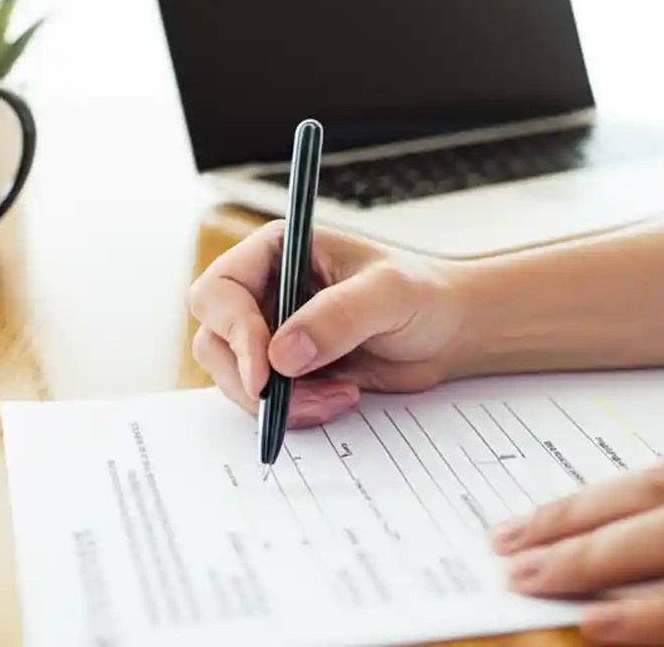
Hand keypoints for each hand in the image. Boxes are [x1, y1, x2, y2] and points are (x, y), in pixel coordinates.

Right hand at [187, 221, 466, 426]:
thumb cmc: (423, 295)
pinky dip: (295, 411)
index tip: (265, 373)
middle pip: (214, 339)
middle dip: (252, 379)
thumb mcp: (388, 295)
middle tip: (296, 400)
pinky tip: (341, 398)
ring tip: (338, 397)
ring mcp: (271, 333)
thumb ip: (338, 317)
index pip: (220, 290)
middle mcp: (264, 290)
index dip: (233, 332)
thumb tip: (281, 355)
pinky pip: (265, 400)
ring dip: (279, 401)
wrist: (448, 333)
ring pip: (235, 377)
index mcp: (276, 251)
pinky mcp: (286, 370)